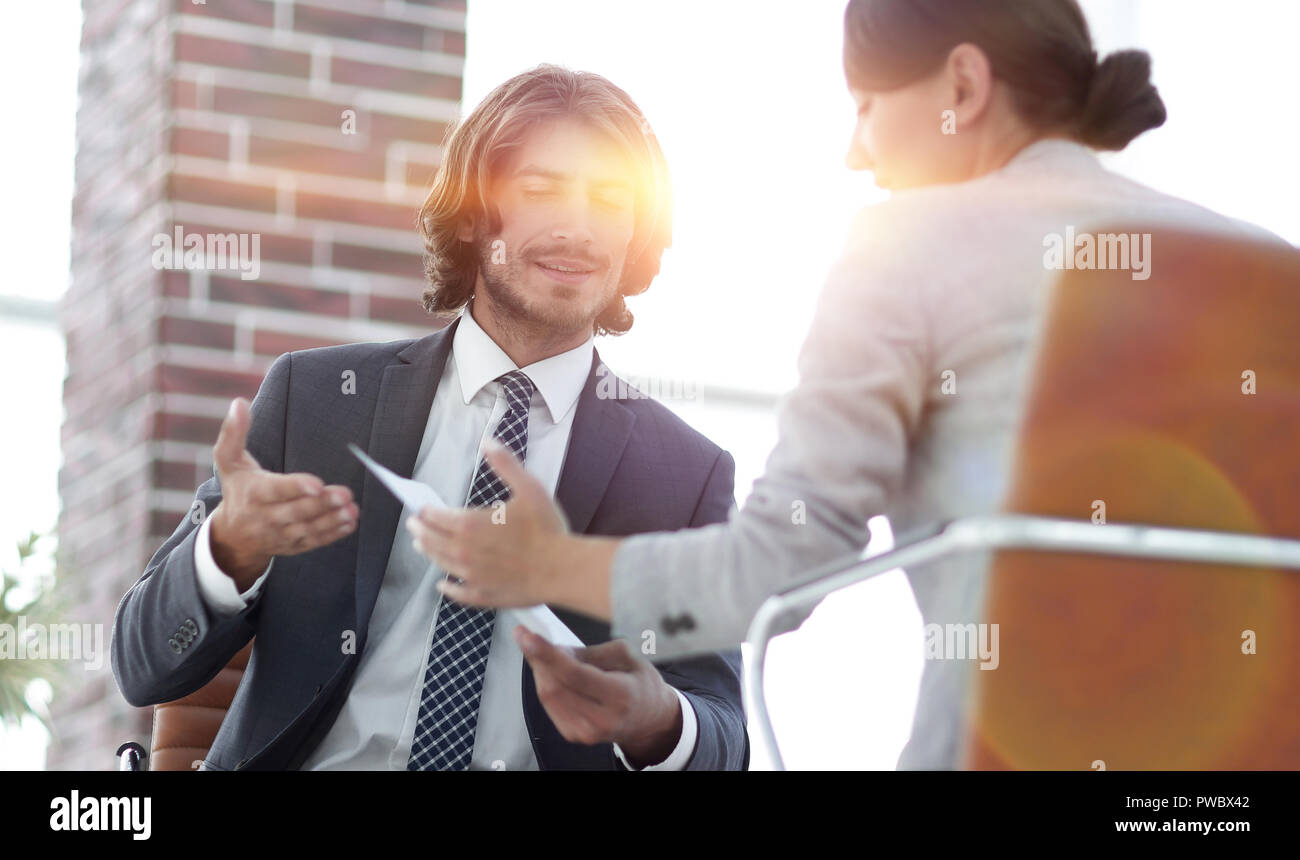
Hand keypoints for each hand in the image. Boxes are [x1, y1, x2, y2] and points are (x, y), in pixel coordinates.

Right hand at [208, 397, 358, 588]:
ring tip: (351, 510)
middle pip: (296, 511)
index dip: (296, 487)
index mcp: (254, 493)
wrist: (232, 535)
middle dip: (322, 503)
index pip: (275, 490)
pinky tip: (350, 523)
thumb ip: (234, 432)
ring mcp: (280, 534)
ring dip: (331, 520)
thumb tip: (239, 403)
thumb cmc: (237, 489)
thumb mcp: (229, 460)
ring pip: (308, 528)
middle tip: (345, 494)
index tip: (316, 483)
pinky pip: (314, 541)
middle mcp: (266, 517)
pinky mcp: (293, 545)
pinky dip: (333, 534)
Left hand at [406, 440, 569, 607]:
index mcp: (471, 525)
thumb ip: (504, 463)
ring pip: (441, 564)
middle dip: (420, 530)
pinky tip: (443, 585)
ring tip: (421, 546)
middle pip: (432, 541)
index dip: (425, 512)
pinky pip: (458, 593)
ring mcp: (472, 576)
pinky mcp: (484, 594)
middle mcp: (464, 552)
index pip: (436, 517)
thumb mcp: (529, 487)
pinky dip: (447, 588)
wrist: (562, 570)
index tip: (418, 509)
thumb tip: (487, 442)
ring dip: (429, 553)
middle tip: (413, 525)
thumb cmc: (547, 529)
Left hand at [514, 626, 682, 767]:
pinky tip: (550, 671)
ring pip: (548, 696)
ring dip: (539, 670)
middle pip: (555, 687)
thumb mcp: (627, 655)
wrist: (648, 719)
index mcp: (620, 696)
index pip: (575, 675)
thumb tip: (557, 650)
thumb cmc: (640, 683)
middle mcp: (602, 720)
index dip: (547, 654)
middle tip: (528, 636)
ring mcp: (586, 732)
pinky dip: (545, 684)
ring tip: (541, 651)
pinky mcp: (574, 735)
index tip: (528, 636)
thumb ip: (591, 652)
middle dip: (537, 659)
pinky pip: (550, 705)